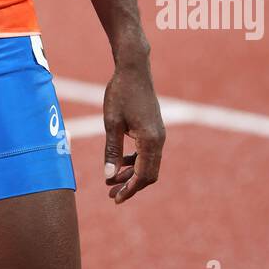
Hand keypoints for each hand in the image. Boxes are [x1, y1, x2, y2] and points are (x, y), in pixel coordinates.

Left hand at [102, 60, 164, 203]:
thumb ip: (112, 151)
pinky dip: (136, 161)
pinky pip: (148, 153)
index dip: (130, 189)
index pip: (143, 175)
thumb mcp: (111, 123)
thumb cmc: (120, 93)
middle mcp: (159, 139)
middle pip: (149, 174)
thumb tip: (109, 177)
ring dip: (132, 174)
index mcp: (150, 140)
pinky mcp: (155, 128)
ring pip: (149, 164)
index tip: (115, 199)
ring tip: (112, 181)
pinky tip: (121, 163)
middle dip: (131, 185)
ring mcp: (159, 134)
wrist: (133, 69)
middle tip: (112, 194)